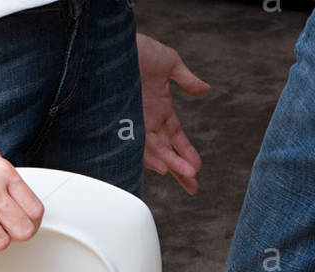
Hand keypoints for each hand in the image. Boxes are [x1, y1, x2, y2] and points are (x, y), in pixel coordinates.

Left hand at [136, 33, 209, 194]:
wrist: (109, 43)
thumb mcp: (168, 62)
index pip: (176, 138)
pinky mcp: (120, 123)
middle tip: (193, 186)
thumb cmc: (137, 48)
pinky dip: (149, 157)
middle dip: (181, 169)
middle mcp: (147, 120)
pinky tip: (161, 167)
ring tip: (185, 176)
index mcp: (160, 109)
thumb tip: (205, 90)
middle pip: (167, 151)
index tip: (197, 167)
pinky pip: (136, 145)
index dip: (187, 152)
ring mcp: (133, 123)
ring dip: (171, 165)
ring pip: (155, 152)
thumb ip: (187, 79)